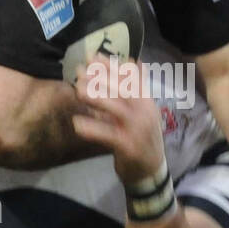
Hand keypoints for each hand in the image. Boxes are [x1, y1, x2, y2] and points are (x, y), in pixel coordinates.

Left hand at [70, 56, 165, 186]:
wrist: (151, 171)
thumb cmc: (141, 136)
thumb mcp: (141, 110)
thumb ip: (134, 87)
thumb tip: (129, 60)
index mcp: (146, 101)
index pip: (130, 77)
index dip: (111, 65)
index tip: (92, 56)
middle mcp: (145, 112)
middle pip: (122, 89)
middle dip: (100, 77)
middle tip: (79, 71)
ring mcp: (137, 129)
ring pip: (116, 108)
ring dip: (95, 97)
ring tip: (77, 90)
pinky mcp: (128, 146)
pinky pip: (108, 134)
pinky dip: (92, 128)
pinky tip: (77, 123)